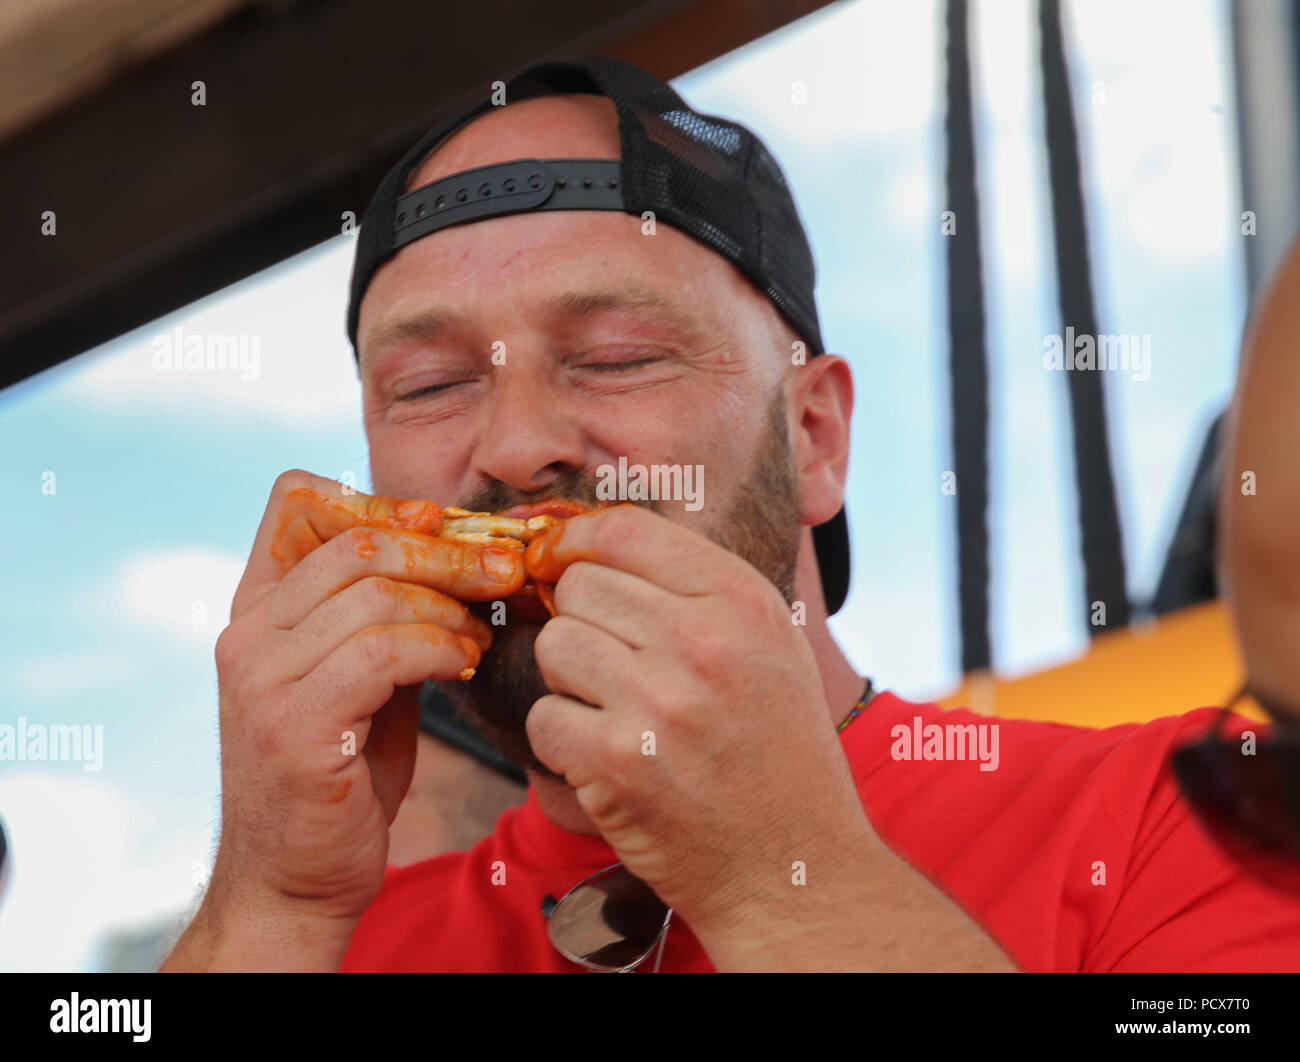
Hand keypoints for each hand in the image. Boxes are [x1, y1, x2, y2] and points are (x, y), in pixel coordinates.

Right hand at [198, 470, 523, 959]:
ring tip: (480, 636)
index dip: (378, 499)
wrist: (297, 879)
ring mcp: (261, 677)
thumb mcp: (360, 677)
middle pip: (358, 541)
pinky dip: (439, 649)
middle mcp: (246, 632)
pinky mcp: (292, 723)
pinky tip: (460, 665)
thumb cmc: (343, 775)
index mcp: (257, 609)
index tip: (441, 523)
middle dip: (447, 550)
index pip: (296, 501)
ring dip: (451, 608)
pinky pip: (383, 652)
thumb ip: (385, 616)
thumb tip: (458, 552)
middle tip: (502, 570)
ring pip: (376, 593)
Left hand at [524, 505, 870, 941]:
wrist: (795, 868)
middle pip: (580, 586)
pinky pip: (544, 715)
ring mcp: (657, 701)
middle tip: (614, 667)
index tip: (562, 560)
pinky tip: (607, 760)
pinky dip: (563, 741)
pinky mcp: (616, 763)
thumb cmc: (778, 753)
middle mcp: (702, 640)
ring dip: (570, 680)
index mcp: (743, 600)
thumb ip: (698, 589)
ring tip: (616, 713)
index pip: (625, 529)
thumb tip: (597, 540)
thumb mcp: (770, 646)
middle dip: (583, 621)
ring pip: (554, 644)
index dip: (578, 540)